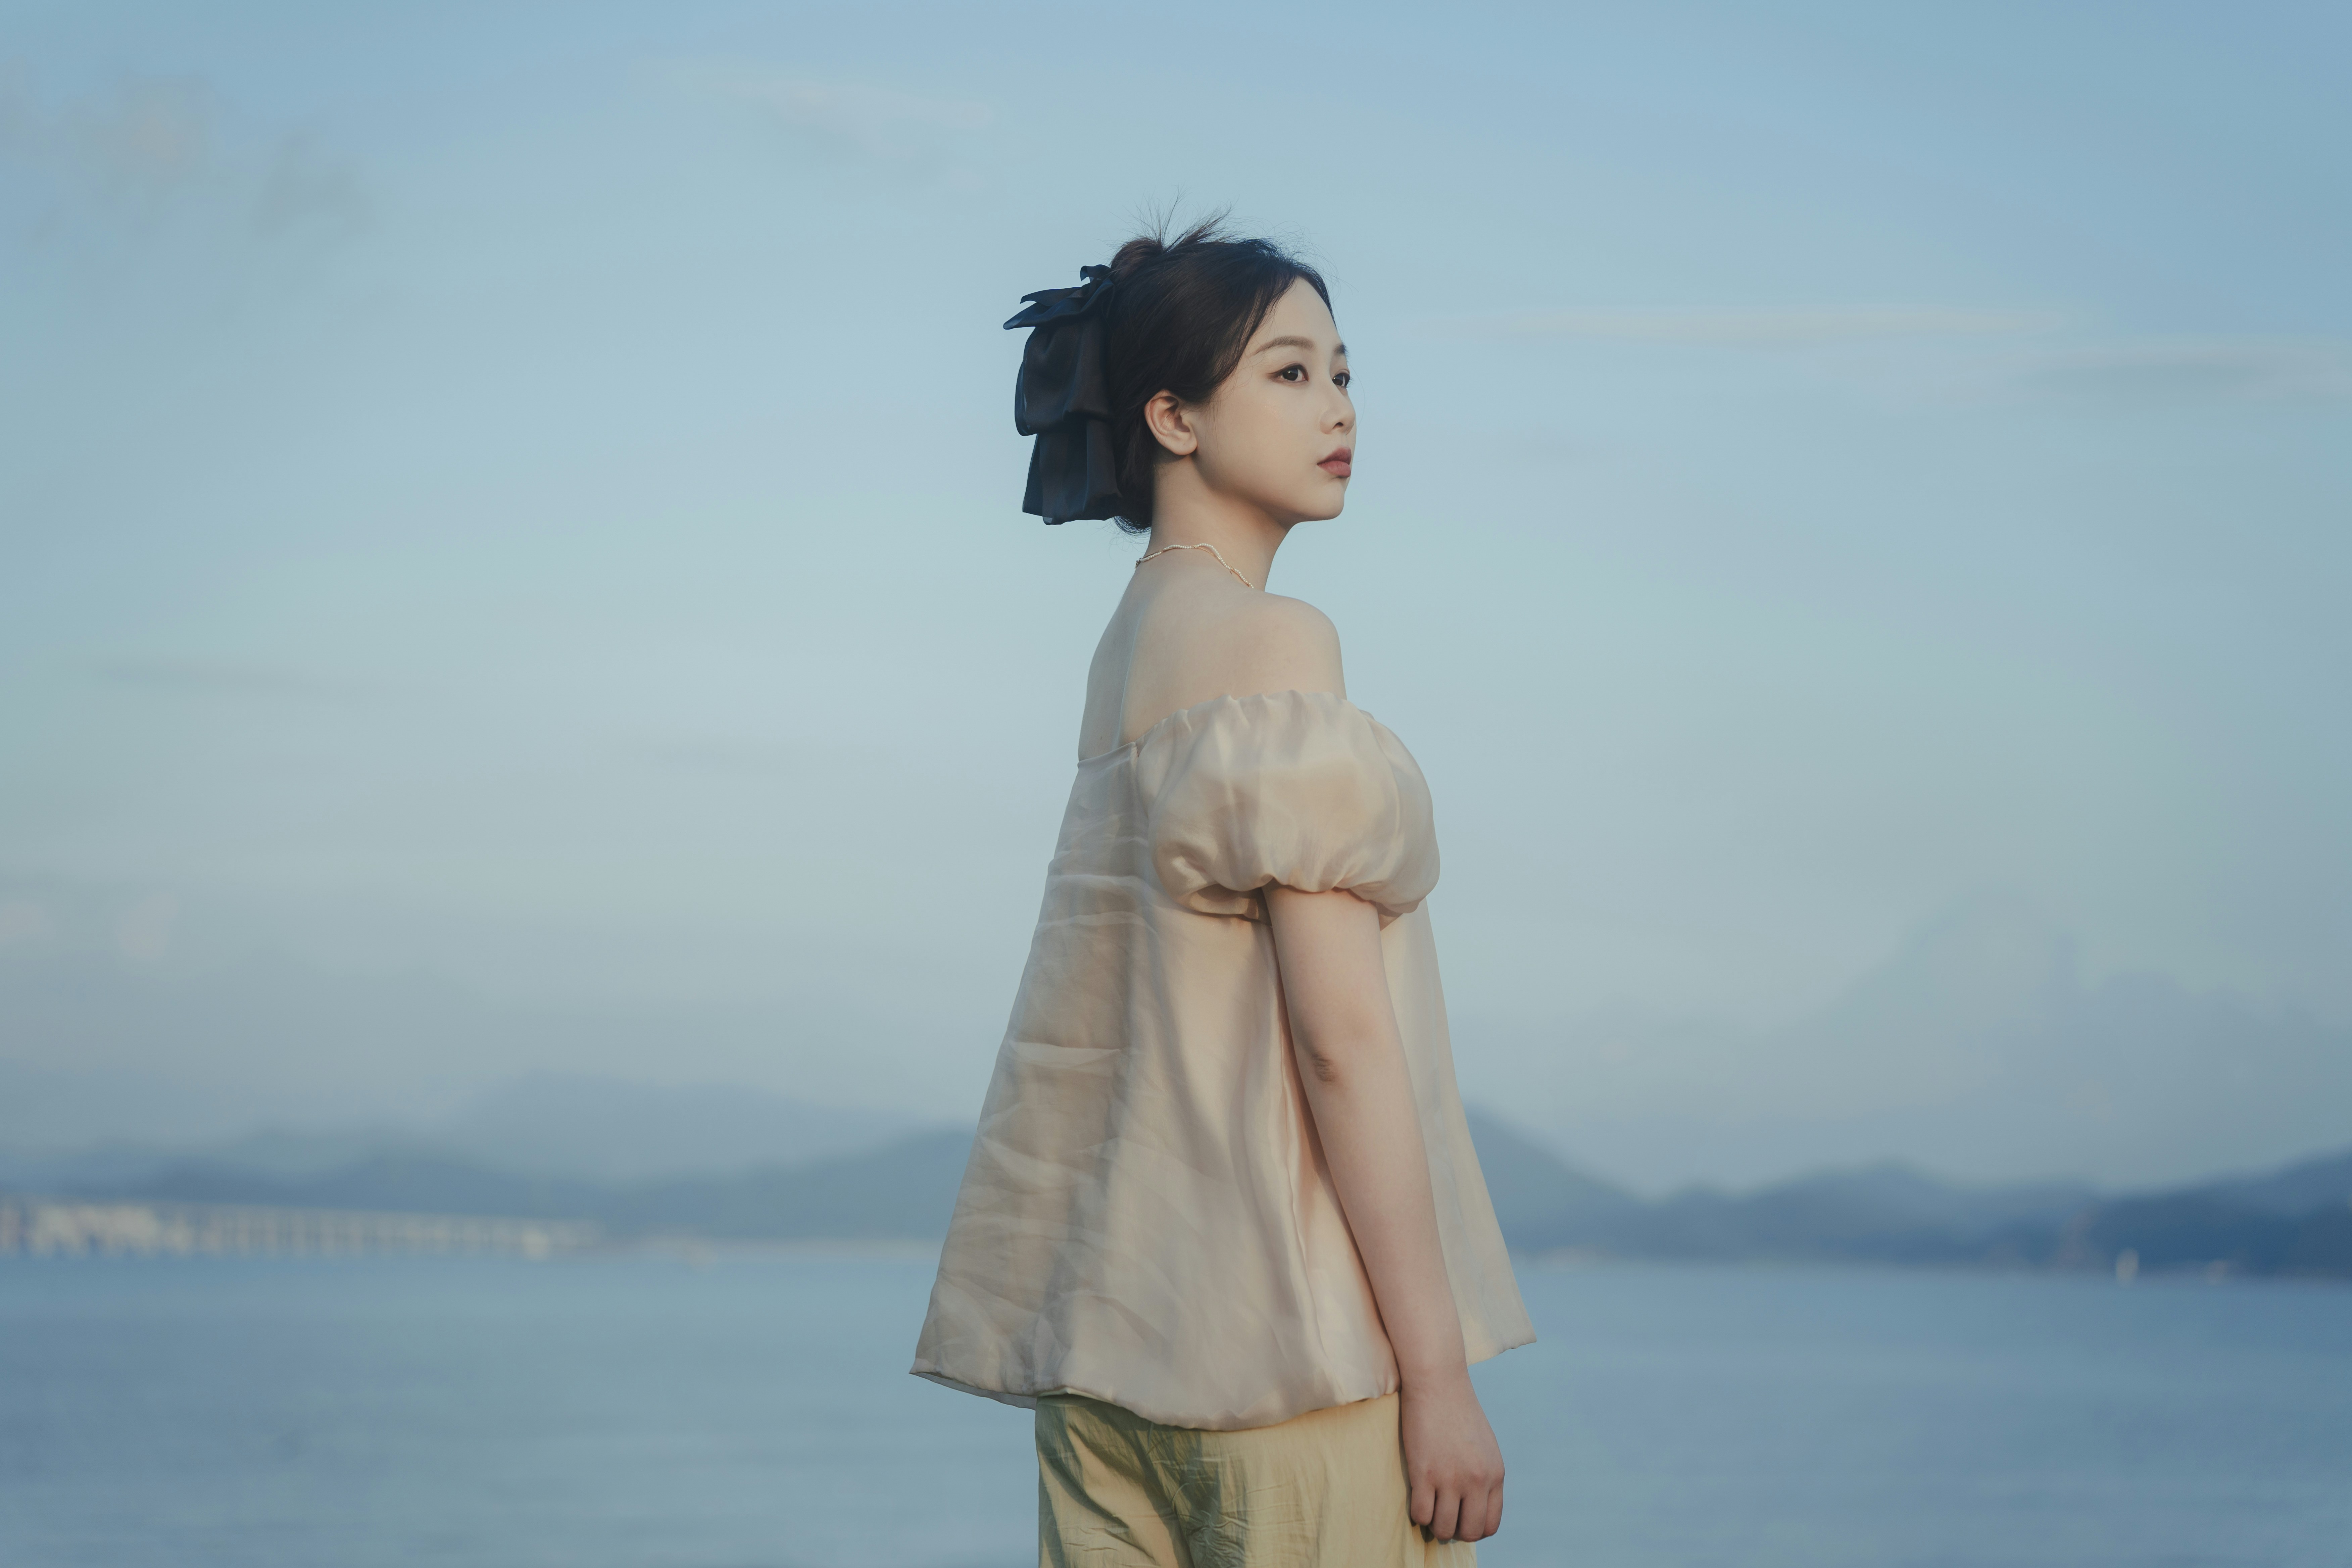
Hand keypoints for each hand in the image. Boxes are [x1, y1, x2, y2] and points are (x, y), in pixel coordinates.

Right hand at [1399, 1371, 1504, 1541]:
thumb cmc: (1458, 1410)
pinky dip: (1418, 1514)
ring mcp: (1450, 1478)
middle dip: (1455, 1531)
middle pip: (1470, 1532)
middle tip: (1443, 1518)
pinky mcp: (1424, 1473)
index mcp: (1495, 1474)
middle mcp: (1477, 1480)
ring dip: (1435, 1525)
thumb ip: (1484, 1475)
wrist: (1438, 1382)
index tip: (1462, 1520)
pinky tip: (1417, 1498)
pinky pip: (1421, 1514)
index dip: (1474, 1529)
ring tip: (1429, 1510)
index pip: (1491, 1524)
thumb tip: (1473, 1505)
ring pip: (1443, 1528)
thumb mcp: (1485, 1445)